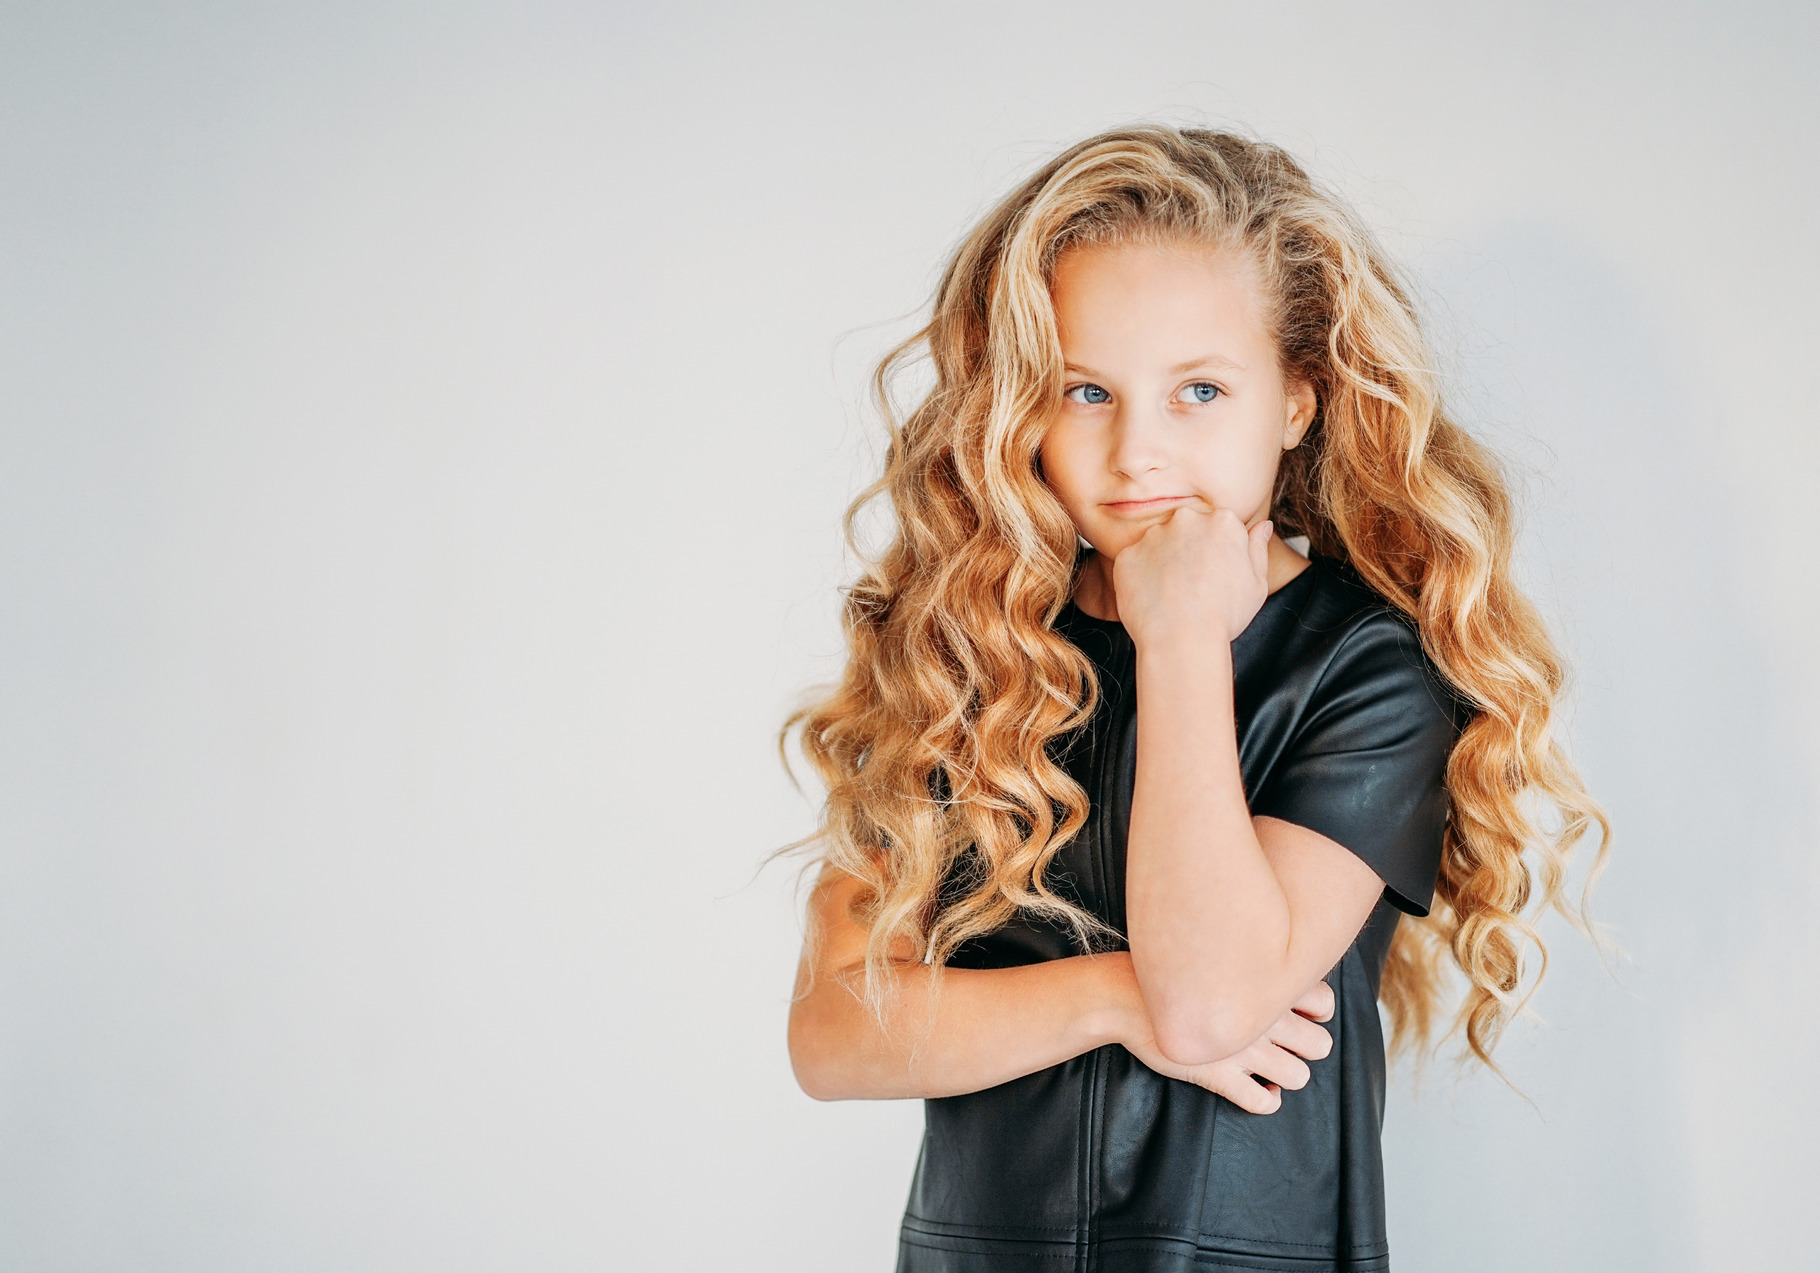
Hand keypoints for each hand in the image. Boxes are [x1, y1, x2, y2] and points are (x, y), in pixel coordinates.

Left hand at [1111, 504, 1271, 646]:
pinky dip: (1140, 578)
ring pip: (1158, 544)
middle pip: (1186, 529)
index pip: (1217, 527)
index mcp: (1222, 521)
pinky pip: (1134, 562)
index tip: (1214, 575)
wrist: (1183, 639)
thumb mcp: (1256, 583)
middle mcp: (1186, 519)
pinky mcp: (1128, 554)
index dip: (1216, 554)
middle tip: (1192, 586)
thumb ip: (1257, 549)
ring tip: (1172, 595)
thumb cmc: (1225, 616)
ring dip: (1163, 562)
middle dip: (1188, 551)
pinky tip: (1153, 599)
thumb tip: (1262, 527)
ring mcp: (1153, 535)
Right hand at [1119, 977, 1335, 1114]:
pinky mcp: (1220, 1075)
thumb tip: (1279, 977)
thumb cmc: (1169, 973)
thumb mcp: (1217, 956)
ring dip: (1287, 1075)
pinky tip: (1256, 1088)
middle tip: (1285, 1044)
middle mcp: (1261, 1017)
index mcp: (1263, 983)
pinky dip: (1267, 1101)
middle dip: (1306, 1048)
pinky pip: (1263, 1102)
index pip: (1325, 1002)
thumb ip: (1252, 966)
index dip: (1317, 1012)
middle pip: (1320, 1045)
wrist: (1122, 995)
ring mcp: (1242, 1048)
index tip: (1298, 1014)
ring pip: (1298, 1076)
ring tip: (1270, 1068)